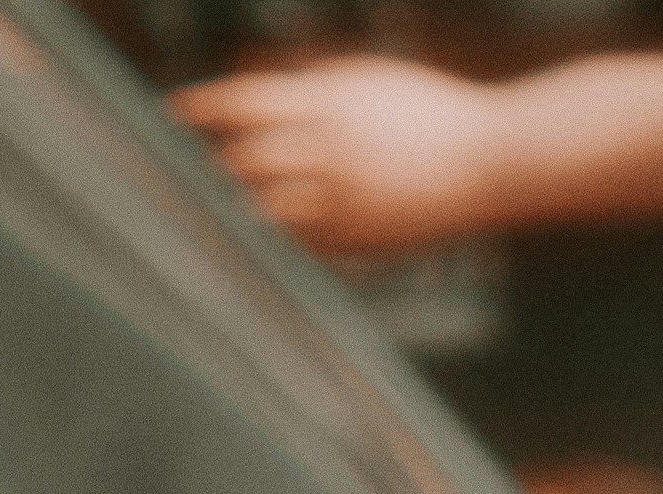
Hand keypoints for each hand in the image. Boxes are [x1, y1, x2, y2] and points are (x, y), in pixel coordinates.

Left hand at [169, 58, 514, 260]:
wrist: (488, 160)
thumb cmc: (427, 113)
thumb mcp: (367, 83)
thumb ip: (311, 86)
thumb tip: (254, 84)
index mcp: (332, 103)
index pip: (248, 102)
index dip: (206, 106)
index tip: (173, 110)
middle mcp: (330, 151)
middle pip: (246, 160)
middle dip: (218, 161)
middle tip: (193, 163)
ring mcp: (342, 200)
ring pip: (264, 208)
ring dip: (241, 203)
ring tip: (226, 199)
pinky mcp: (355, 240)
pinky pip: (296, 242)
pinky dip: (275, 232)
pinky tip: (268, 227)